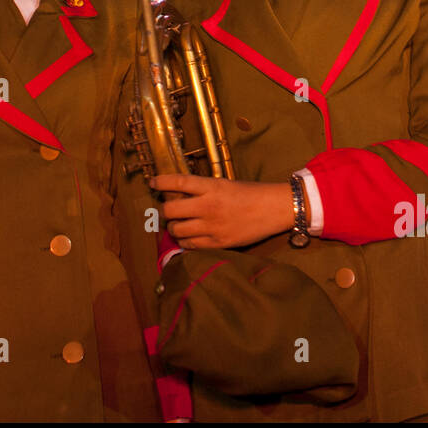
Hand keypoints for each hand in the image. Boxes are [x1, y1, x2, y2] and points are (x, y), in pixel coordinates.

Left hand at [150, 174, 293, 249]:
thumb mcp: (225, 184)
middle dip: (166, 210)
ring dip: (173, 228)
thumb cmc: (251, 193)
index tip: (153, 183)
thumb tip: (179, 194)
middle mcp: (209, 207)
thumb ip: (203, 189)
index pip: (178, 182)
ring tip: (178, 225)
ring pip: (177, 230)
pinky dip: (185, 242)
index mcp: (212, 187)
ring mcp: (212, 227)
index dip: (161, 182)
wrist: (273, 209)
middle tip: (169, 210)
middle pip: (171, 210)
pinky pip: (190, 245)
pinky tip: (188, 237)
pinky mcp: (218, 243)